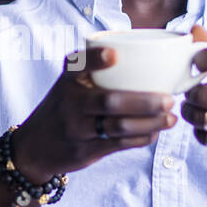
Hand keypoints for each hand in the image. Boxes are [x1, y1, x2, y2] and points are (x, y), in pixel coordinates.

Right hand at [10, 47, 176, 180]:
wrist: (35, 147)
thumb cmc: (64, 108)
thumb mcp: (68, 84)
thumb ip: (94, 68)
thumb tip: (146, 56)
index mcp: (68, 80)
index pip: (78, 65)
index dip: (95, 59)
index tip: (114, 55)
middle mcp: (70, 103)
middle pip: (109, 101)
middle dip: (143, 101)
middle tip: (168, 99)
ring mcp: (77, 129)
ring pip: (118, 126)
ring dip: (149, 123)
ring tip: (171, 118)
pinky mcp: (85, 150)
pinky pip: (118, 145)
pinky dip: (140, 139)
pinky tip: (155, 133)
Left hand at [179, 25, 206, 171]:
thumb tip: (195, 31)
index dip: (204, 59)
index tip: (196, 63)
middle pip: (206, 94)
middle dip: (192, 94)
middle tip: (190, 94)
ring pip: (202, 117)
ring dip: (191, 113)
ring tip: (193, 110)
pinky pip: (205, 136)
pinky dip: (200, 131)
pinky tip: (206, 128)